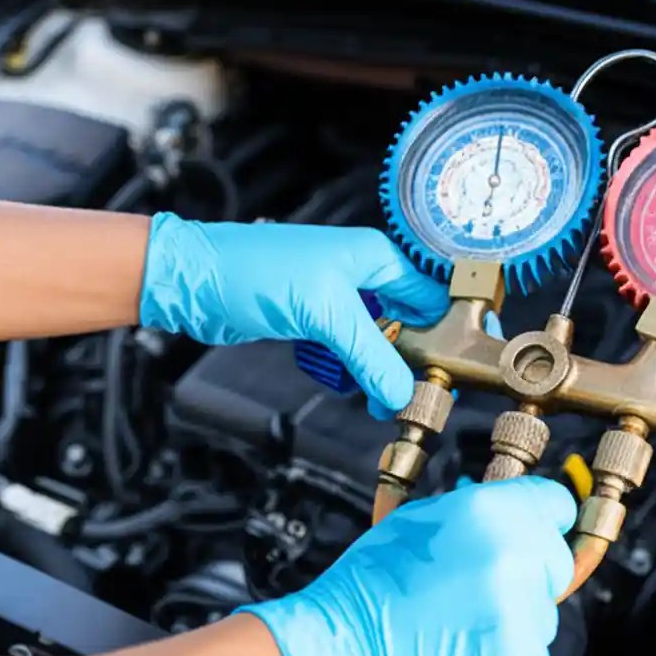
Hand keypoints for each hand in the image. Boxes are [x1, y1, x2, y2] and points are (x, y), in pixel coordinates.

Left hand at [139, 213, 448, 417]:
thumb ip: (370, 356)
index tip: (462, 364)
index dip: (451, 328)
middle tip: (424, 394)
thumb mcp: (324, 315)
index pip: (433, 293)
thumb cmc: (254, 273)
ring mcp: (338, 295)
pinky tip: (359, 387)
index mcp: (376, 256)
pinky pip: (351, 347)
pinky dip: (357, 368)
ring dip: (384, 368)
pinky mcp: (316, 317)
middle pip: (411, 319)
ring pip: (380, 337)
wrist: (194, 281)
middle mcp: (363, 271)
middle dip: (417, 358)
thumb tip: (402, 392)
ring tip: (388, 400)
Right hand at [240, 477, 575, 655]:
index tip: (532, 525)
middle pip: (555, 557)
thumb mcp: (421, 519)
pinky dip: (508, 649)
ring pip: (545, 607)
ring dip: (517, 608)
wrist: (348, 649)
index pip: (556, 503)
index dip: (539, 515)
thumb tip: (503, 504)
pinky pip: (533, 650)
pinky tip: (467, 642)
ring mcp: (522, 614)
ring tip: (465, 613)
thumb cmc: (370, 585)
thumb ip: (476, 509)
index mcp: (492, 514)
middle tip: (485, 576)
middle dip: (529, 564)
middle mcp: (515, 559)